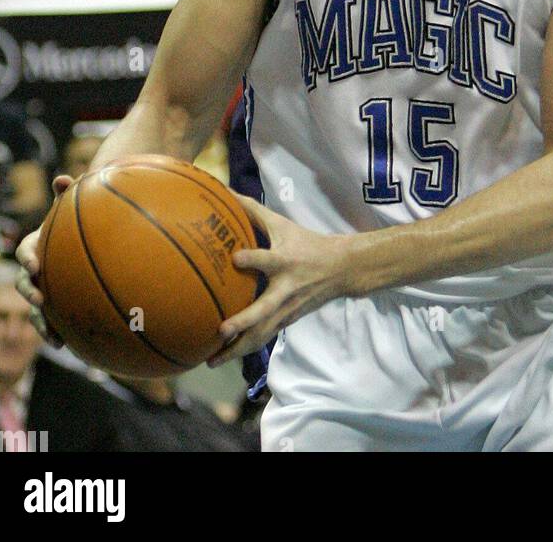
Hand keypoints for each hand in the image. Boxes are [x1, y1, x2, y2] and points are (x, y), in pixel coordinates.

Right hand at [15, 174, 73, 343]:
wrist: (83, 238)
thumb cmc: (75, 220)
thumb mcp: (71, 206)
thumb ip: (67, 193)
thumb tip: (63, 177)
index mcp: (35, 247)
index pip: (24, 252)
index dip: (26, 258)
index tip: (34, 264)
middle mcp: (35, 271)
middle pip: (24, 284)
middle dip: (29, 293)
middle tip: (39, 298)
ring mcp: (44, 289)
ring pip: (36, 310)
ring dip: (41, 323)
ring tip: (52, 336)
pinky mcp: (57, 306)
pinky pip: (54, 321)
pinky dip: (58, 332)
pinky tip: (71, 346)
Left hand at [208, 195, 351, 365]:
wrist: (341, 269)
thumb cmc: (306, 243)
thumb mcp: (283, 224)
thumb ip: (254, 212)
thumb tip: (226, 193)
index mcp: (286, 261)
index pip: (269, 259)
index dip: (253, 258)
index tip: (235, 258)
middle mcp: (286, 289)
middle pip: (265, 310)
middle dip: (244, 322)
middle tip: (221, 330)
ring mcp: (287, 309)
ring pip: (262, 333)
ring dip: (238, 348)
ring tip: (211, 360)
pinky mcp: (287, 322)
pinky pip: (263, 338)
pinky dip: (244, 350)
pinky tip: (223, 357)